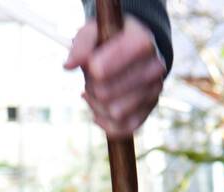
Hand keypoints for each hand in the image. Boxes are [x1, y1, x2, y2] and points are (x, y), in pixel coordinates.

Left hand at [65, 18, 165, 137]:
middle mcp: (155, 67)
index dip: (97, 68)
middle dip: (93, 87)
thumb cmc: (110, 40)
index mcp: (143, 42)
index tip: (91, 66)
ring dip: (98, 105)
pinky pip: (122, 129)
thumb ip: (81, 45)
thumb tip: (68, 66)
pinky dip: (105, 122)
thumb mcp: (93, 32)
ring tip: (96, 91)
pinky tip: (99, 110)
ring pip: (115, 113)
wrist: (132, 51)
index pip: (117, 62)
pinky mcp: (149, 111)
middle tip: (92, 78)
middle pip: (108, 93)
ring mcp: (154, 91)